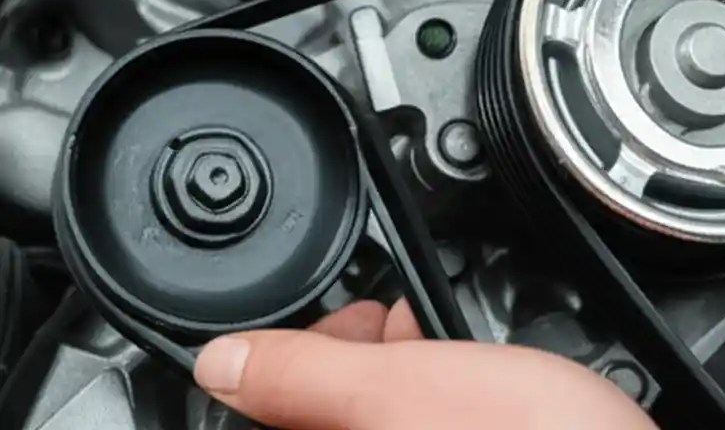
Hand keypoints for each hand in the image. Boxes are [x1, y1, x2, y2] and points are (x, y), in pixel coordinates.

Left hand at [192, 300, 656, 429]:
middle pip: (338, 412)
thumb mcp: (408, 395)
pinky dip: (449, 404)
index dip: (304, 351)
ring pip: (393, 418)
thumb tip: (223, 363)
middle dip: (368, 359)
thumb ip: (305, 378)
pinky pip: (435, 426)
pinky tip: (487, 389)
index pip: (274, 408)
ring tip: (459, 349)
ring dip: (415, 377)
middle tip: (412, 326)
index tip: (351, 320)